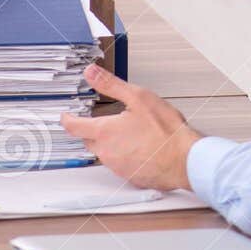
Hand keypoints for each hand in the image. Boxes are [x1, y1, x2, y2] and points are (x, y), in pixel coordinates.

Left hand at [60, 64, 200, 190]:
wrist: (184, 160)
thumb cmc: (166, 131)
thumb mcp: (139, 98)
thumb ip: (111, 85)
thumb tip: (91, 73)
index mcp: (105, 132)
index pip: (75, 126)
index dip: (67, 119)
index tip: (66, 116)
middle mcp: (106, 152)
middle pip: (89, 140)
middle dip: (92, 130)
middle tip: (104, 120)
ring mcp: (117, 166)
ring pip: (104, 152)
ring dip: (110, 142)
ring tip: (128, 132)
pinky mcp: (129, 176)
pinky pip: (119, 164)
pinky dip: (124, 154)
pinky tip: (139, 147)